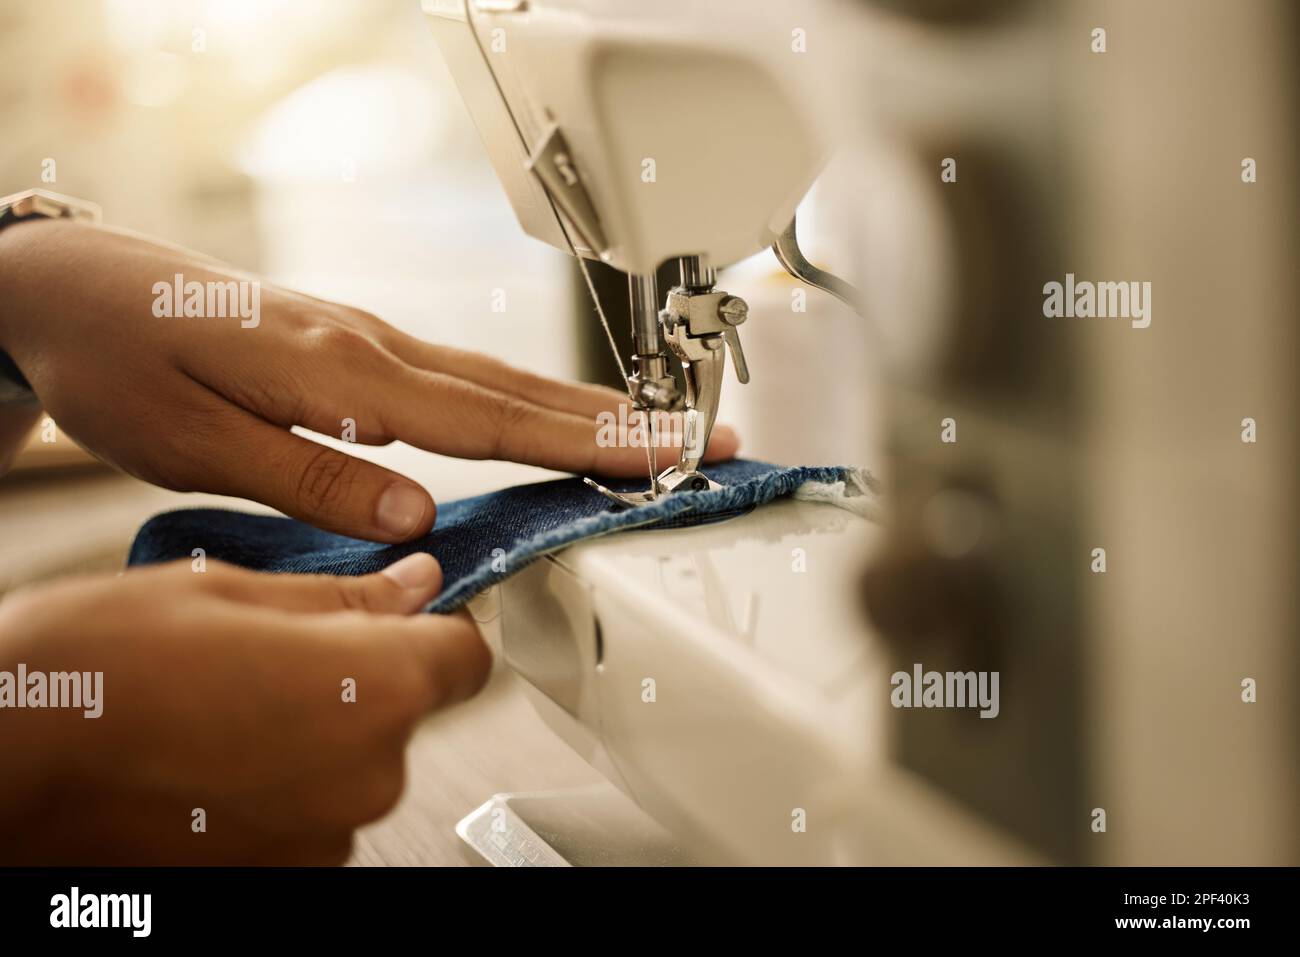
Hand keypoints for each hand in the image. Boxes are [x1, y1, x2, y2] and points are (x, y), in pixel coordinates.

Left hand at [0, 219, 739, 540]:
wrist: (75, 283)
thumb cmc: (122, 362)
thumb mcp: (192, 443)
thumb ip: (312, 478)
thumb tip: (417, 518)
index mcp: (344, 374)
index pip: (489, 421)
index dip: (584, 446)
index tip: (662, 457)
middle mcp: (376, 347)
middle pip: (521, 392)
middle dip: (620, 423)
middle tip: (705, 440)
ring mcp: (374, 338)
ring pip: (502, 379)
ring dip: (589, 407)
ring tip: (660, 431)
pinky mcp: (362, 344)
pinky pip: (467, 376)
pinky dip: (531, 399)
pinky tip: (554, 415)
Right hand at [0, 553, 488, 864]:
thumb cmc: (89, 676)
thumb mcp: (222, 592)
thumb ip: (341, 596)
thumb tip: (414, 586)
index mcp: (373, 689)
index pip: (464, 658)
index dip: (437, 629)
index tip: (402, 615)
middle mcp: (367, 776)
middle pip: (402, 714)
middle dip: (356, 680)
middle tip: (267, 654)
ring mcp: (322, 839)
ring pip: (349, 766)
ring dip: (309, 738)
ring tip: (217, 712)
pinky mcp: (279, 877)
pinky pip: (306, 816)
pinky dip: (274, 789)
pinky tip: (204, 763)